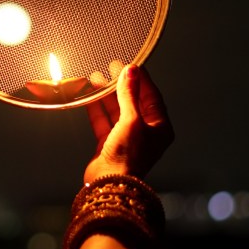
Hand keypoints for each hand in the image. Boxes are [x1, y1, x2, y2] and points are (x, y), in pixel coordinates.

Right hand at [83, 63, 173, 183]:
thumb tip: (130, 71)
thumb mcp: (132, 120)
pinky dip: (96, 109)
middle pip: (134, 102)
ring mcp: (127, 138)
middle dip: (121, 85)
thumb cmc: (128, 156)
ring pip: (117, 110)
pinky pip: (104, 121)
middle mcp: (145, 132)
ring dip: (106, 95)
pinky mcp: (110, 144)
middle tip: (111, 68)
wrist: (110, 184)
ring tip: (95, 79)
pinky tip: (88, 95)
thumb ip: (129, 94)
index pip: (152, 96)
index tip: (130, 64)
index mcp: (160, 128)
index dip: (141, 79)